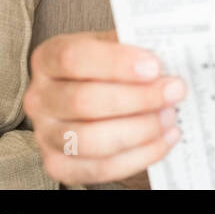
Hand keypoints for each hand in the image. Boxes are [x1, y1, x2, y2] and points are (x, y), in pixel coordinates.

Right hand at [24, 30, 186, 184]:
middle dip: (137, 98)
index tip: (155, 66)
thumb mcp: (117, 45)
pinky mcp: (59, 165)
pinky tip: (164, 140)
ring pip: (90, 139)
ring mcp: (45, 135)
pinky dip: (138, 156)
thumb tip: (171, 53)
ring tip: (170, 117)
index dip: (116, 63)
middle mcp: (39, 97)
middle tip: (175, 91)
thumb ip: (136, 45)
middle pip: (83, 101)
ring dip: (139, 130)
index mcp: (49, 58)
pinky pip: (99, 168)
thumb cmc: (110, 67)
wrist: (99, 96)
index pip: (74, 58)